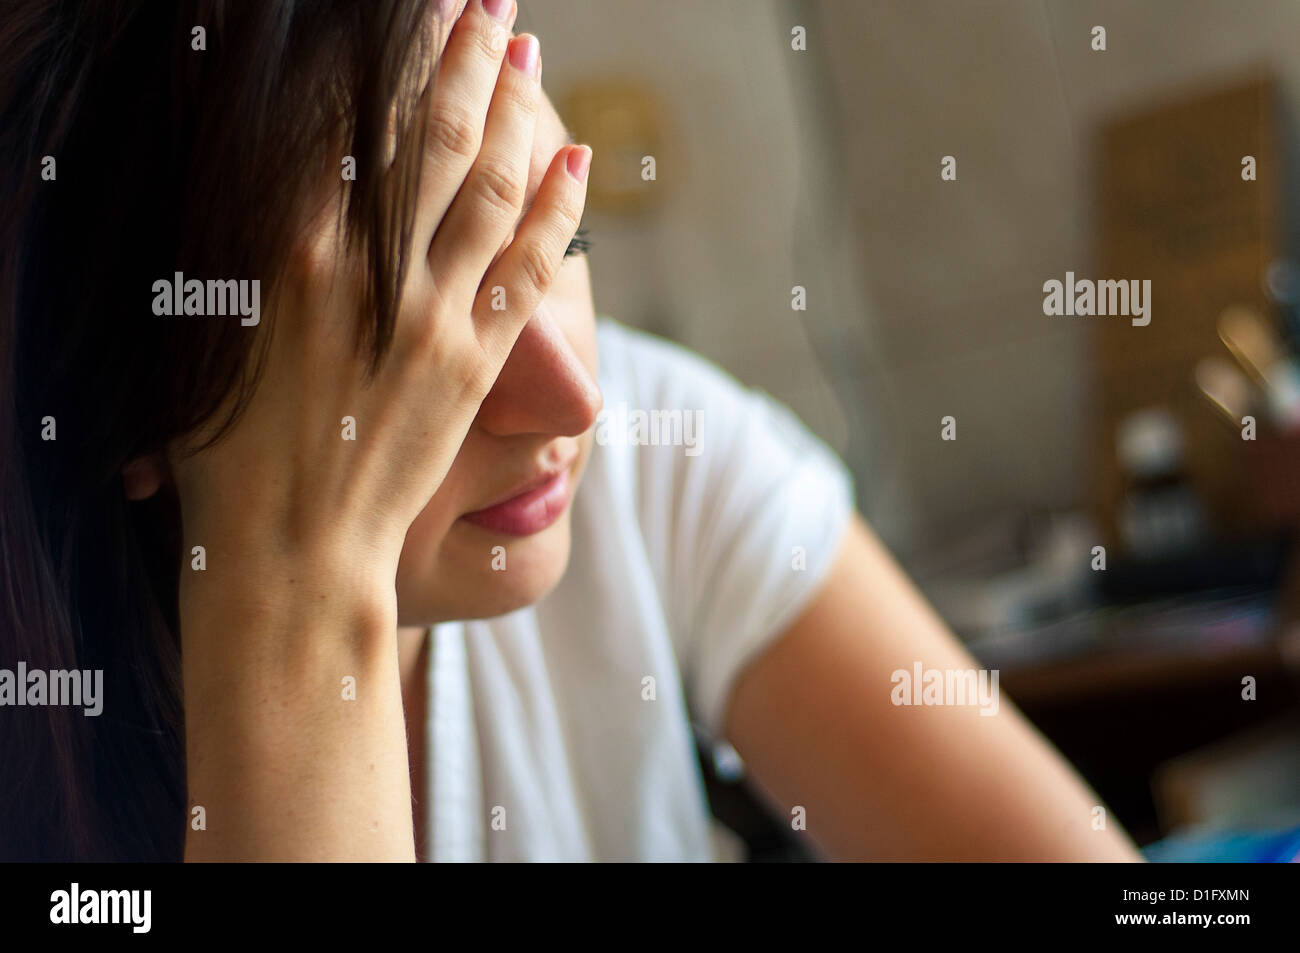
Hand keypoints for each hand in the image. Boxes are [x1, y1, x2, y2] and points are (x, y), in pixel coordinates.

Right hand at [173, 0, 589, 860]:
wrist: (292, 549)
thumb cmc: (225, 452)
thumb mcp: (206, 333)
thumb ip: (248, 251)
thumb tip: (286, 181)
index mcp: (288, 249)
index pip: (351, 123)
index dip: (389, 59)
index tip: (413, 15)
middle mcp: (369, 267)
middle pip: (430, 135)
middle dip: (463, 57)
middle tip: (487, 2)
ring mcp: (433, 314)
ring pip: (488, 186)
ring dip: (514, 111)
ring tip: (528, 49)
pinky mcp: (477, 362)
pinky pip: (531, 268)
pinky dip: (558, 210)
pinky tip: (576, 162)